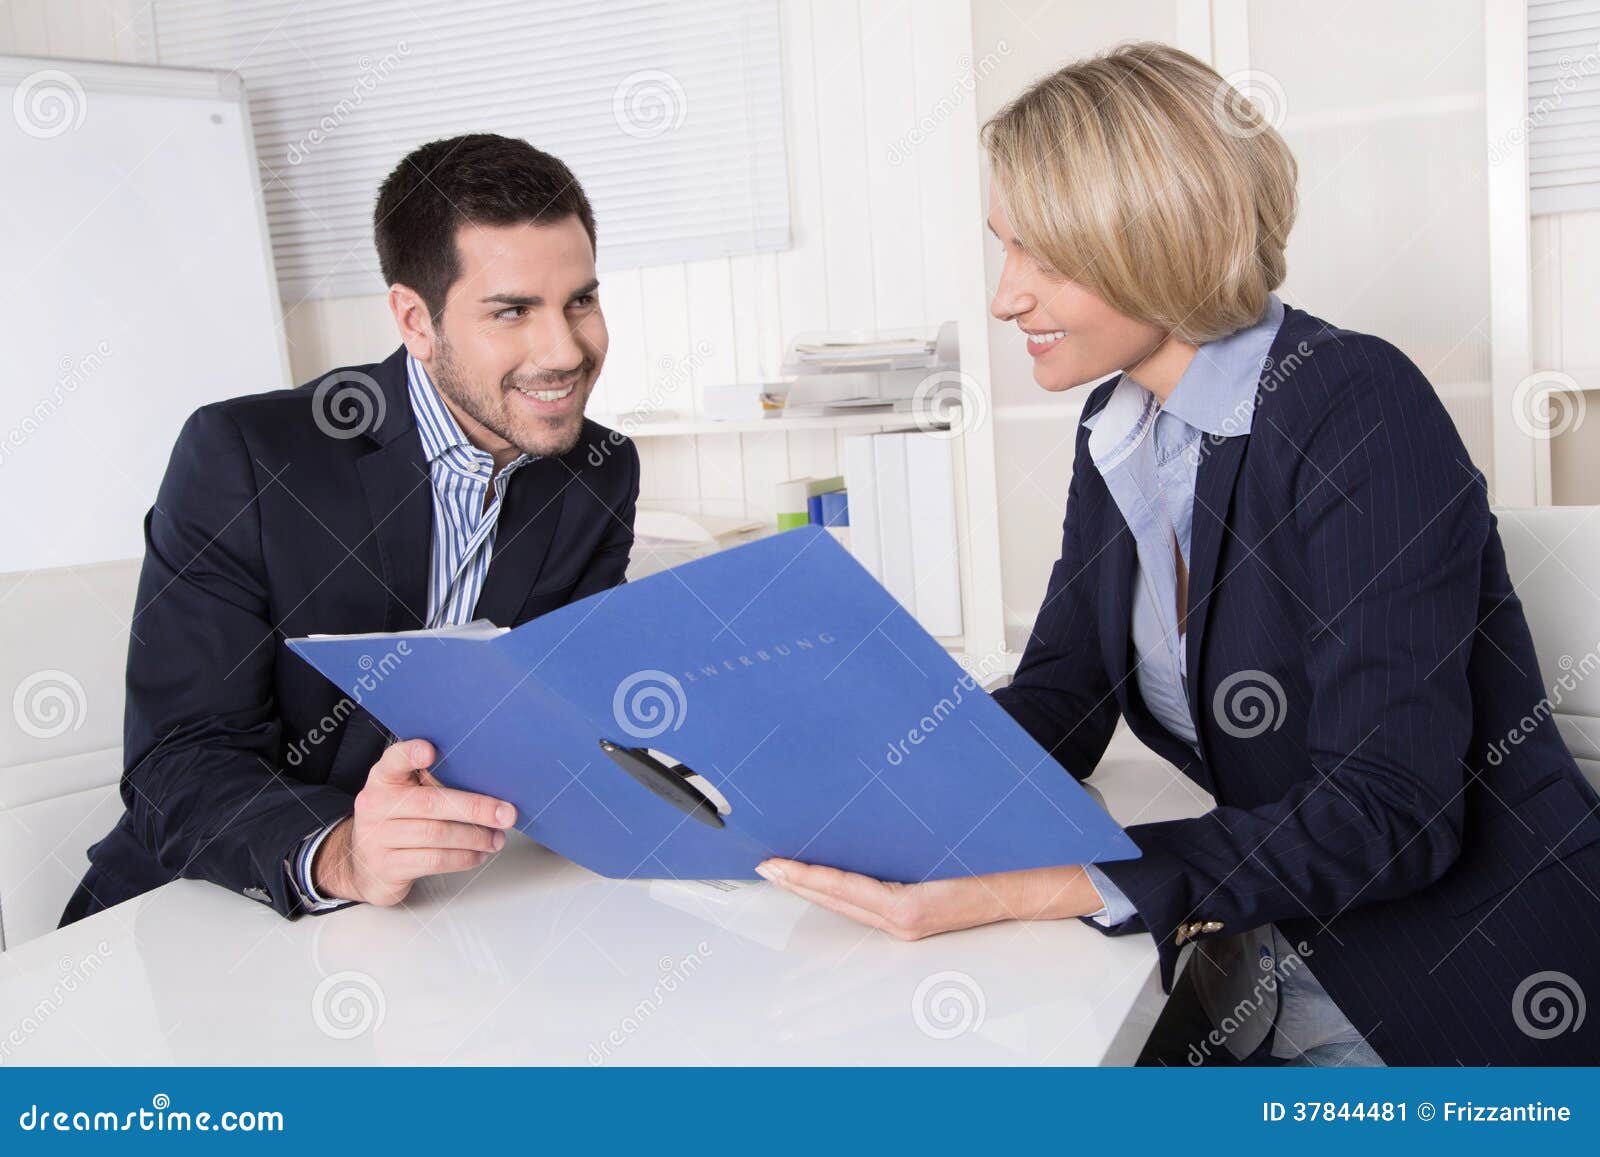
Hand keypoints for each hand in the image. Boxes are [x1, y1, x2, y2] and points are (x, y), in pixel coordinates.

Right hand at [313, 739, 516, 906]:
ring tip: (496, 839)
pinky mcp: (386, 867)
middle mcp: (375, 804)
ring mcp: (376, 837)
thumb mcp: (408, 794)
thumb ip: (435, 783)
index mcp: (383, 778)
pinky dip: (463, 858)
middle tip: (506, 814)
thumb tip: (490, 784)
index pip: (394, 760)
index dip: (411, 753)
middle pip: (430, 802)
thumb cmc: (398, 820)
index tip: (431, 751)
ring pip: (436, 834)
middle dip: (475, 808)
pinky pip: (433, 860)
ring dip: (475, 837)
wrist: (364, 865)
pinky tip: (478, 854)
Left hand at [754, 858, 1103, 939]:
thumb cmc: (1013, 860)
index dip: (803, 876)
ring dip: (814, 890)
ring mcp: (912, 924)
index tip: (774, 864)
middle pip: (836, 901)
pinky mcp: (919, 917)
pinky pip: (868, 905)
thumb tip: (869, 807)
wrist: (1052, 882)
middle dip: (796, 884)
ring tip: (783, 872)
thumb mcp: (958, 841)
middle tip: (764, 866)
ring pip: (848, 906)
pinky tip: (825, 880)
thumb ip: (912, 832)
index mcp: (912, 906)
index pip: (841, 888)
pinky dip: (840, 891)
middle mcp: (906, 921)